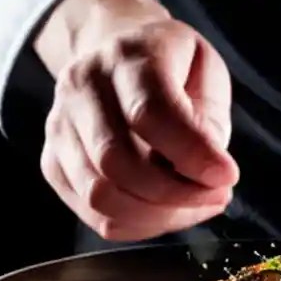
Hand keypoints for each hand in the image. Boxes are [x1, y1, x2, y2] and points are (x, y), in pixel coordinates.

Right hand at [35, 0, 237, 241]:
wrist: (118, 55)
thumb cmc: (173, 70)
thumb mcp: (206, 76)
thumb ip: (208, 124)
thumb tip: (206, 176)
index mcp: (126, 56)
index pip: (149, 113)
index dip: (191, 154)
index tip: (227, 177)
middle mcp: (82, 87)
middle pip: (117, 162)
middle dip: (175, 194)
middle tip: (215, 196)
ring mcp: (60, 126)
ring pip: (100, 196)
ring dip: (156, 216)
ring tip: (192, 206)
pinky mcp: (53, 162)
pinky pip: (92, 214)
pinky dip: (135, 224)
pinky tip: (164, 211)